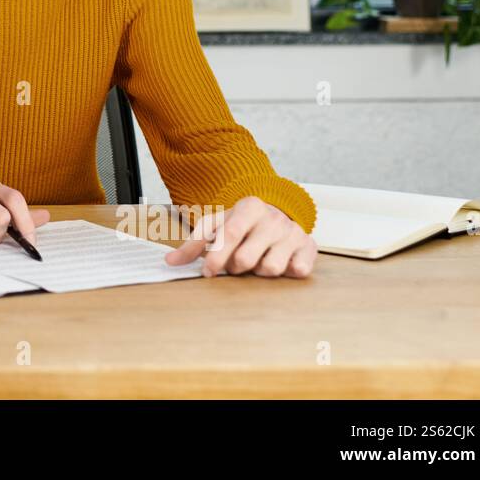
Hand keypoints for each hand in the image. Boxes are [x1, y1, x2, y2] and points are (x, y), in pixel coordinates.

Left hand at [165, 195, 316, 277]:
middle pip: (247, 258)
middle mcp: (274, 218)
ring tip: (256, 261)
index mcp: (250, 206)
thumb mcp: (217, 225)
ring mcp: (293, 233)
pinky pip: (297, 271)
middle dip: (234, 268)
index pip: (230, 234)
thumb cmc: (242, 223)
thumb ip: (194, 243)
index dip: (216, 257)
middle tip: (233, 265)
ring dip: (258, 272)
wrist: (280, 213)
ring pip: (270, 269)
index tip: (207, 272)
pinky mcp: (309, 248)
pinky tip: (281, 262)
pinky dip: (287, 272)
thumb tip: (170, 261)